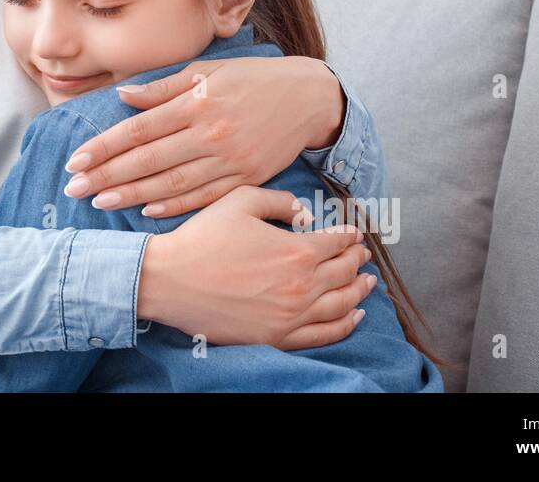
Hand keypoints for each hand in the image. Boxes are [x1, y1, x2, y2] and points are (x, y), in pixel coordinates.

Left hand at [64, 55, 343, 216]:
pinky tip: (148, 211)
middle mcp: (211, 134)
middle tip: (74, 189)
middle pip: (148, 160)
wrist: (309, 98)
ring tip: (101, 202)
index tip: (76, 161)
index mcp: (197, 104)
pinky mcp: (247, 180)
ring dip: (133, 196)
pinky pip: (204, 197)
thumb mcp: (207, 72)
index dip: (104, 147)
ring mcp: (230, 161)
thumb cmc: (253, 79)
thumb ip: (163, 88)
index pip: (139, 130)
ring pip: (172, 184)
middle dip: (107, 176)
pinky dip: (174, 206)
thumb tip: (122, 96)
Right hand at [137, 185, 372, 348]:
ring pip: (341, 305)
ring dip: (359, 291)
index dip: (350, 235)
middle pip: (344, 273)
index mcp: (296, 250)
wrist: (171, 280)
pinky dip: (345, 325)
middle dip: (357, 261)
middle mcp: (302, 286)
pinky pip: (324, 335)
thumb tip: (304, 213)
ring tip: (367, 283)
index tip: (353, 233)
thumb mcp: (240, 200)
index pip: (337, 242)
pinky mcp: (278, 337)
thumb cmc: (203, 238)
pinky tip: (354, 316)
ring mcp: (292, 316)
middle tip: (362, 254)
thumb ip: (279, 201)